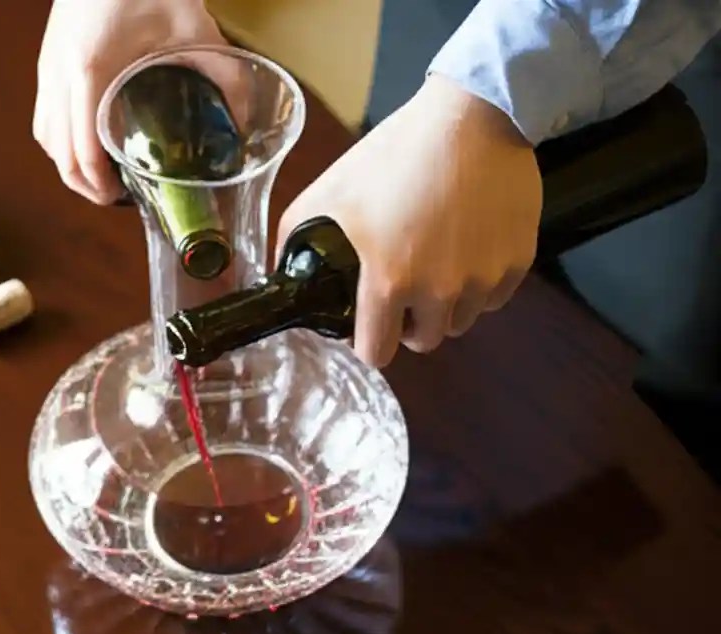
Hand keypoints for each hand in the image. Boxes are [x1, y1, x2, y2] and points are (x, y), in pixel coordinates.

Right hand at [33, 0, 232, 203]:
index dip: (97, 184)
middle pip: (57, 151)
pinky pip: (44, 112)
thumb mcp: (195, 31)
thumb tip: (244, 121)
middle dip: (82, 182)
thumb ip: (224, 77)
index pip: (81, 148)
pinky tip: (83, 141)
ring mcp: (48, 65)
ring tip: (97, 177)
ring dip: (66, 162)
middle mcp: (59, 73)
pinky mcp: (48, 58)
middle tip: (112, 198)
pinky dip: (58, 136)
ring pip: (44, 133)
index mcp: (90, 71)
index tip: (119, 199)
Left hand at [278, 74, 542, 367]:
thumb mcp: (329, 191)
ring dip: (445, 304)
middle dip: (408, 323)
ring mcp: (483, 278)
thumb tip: (280, 269)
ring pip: (461, 320)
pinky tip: (466, 247)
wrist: (472, 115)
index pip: (377, 353)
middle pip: (424, 342)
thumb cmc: (396, 152)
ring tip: (434, 261)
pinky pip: (495, 296)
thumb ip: (294, 235)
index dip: (367, 341)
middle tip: (401, 288)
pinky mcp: (518, 261)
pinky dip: (480, 283)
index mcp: (389, 280)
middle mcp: (440, 290)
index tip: (366, 323)